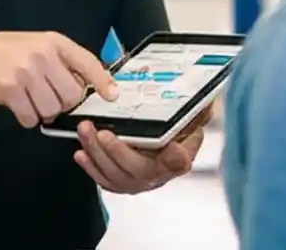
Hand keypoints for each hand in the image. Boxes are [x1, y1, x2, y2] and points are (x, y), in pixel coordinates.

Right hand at [0, 31, 118, 128]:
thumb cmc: (5, 53)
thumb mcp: (37, 45)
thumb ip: (62, 61)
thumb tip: (89, 84)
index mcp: (53, 42)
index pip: (87, 61)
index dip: (102, 81)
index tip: (112, 95)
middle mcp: (42, 54)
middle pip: (72, 95)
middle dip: (62, 103)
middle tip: (46, 96)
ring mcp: (26, 71)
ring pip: (52, 109)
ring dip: (42, 112)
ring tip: (29, 98)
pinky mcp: (11, 89)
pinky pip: (30, 118)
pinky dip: (26, 118)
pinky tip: (17, 104)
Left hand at [74, 107, 210, 193]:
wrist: (160, 148)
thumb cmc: (172, 132)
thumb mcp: (186, 119)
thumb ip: (194, 112)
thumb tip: (205, 100)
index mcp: (178, 159)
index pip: (180, 161)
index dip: (175, 158)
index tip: (171, 147)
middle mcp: (158, 175)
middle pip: (138, 169)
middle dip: (118, 151)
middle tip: (103, 133)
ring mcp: (137, 182)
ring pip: (115, 175)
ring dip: (97, 153)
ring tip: (85, 130)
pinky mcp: (119, 184)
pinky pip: (103, 180)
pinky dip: (90, 167)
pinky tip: (80, 152)